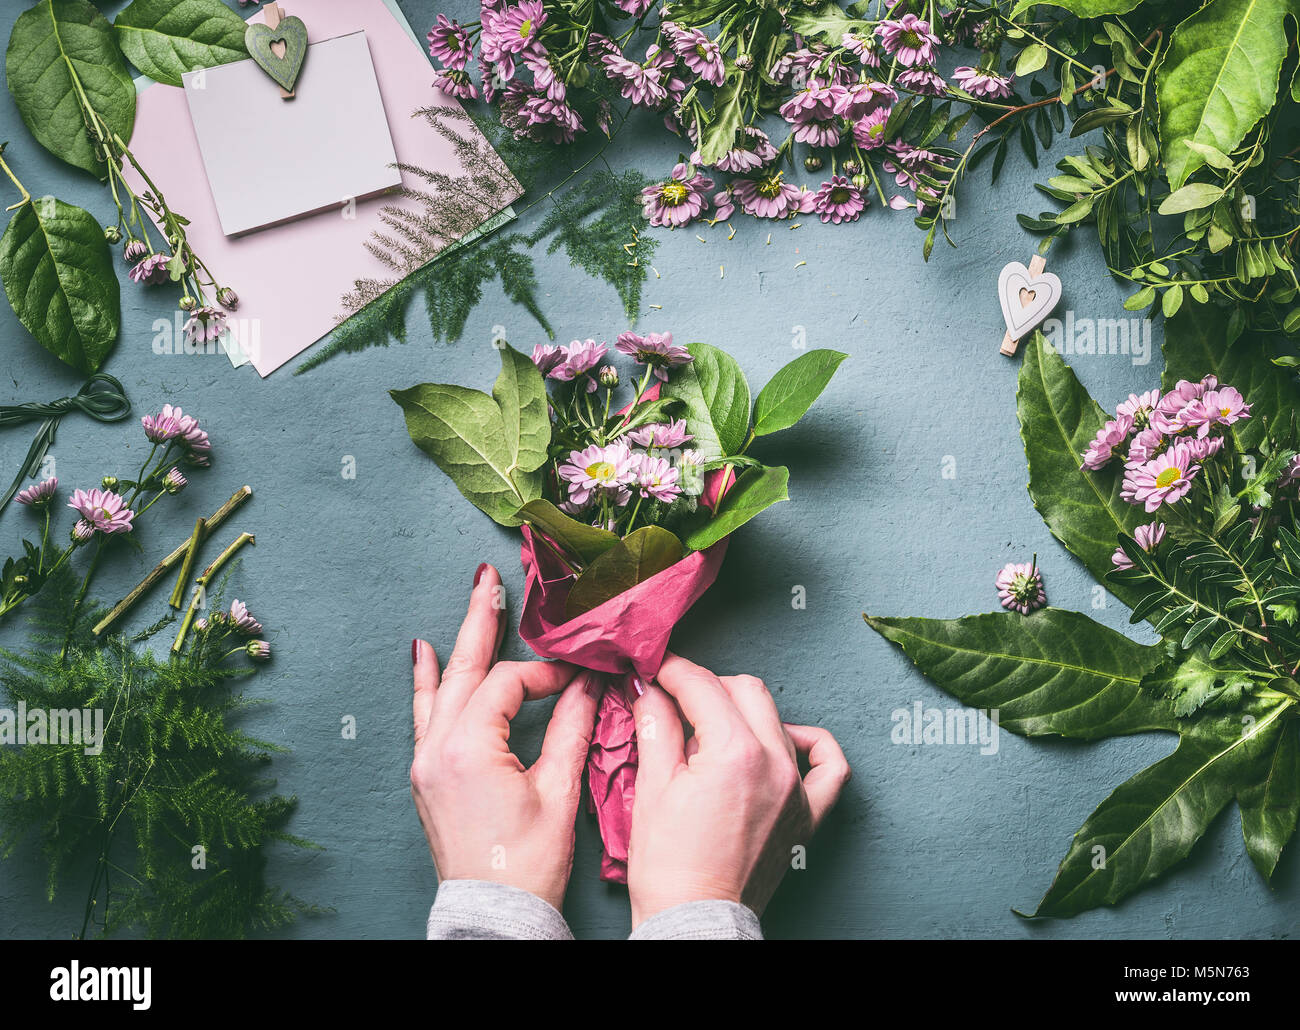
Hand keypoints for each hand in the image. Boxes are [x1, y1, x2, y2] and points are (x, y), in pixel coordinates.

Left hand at [410, 562, 598, 911]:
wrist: (493, 913)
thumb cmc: (527, 863)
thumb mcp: (558, 791)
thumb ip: (573, 729)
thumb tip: (590, 684)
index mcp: (470, 748)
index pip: (509, 684)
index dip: (547, 674)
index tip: (578, 677)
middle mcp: (438, 748)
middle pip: (464, 669)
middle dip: (482, 620)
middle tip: (491, 578)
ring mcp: (427, 761)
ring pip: (442, 687)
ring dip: (459, 643)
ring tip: (471, 599)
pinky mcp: (428, 775)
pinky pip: (424, 715)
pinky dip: (425, 682)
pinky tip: (421, 654)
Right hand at [628, 653, 849, 925]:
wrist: (695, 921)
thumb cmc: (669, 867)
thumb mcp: (652, 787)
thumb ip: (655, 725)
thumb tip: (647, 687)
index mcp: (734, 752)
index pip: (702, 686)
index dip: (671, 671)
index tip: (653, 670)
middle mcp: (774, 762)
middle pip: (744, 690)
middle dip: (706, 685)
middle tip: (674, 698)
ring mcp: (796, 789)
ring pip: (777, 718)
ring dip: (743, 712)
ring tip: (710, 729)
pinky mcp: (806, 814)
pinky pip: (828, 767)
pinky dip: (810, 744)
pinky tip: (786, 740)